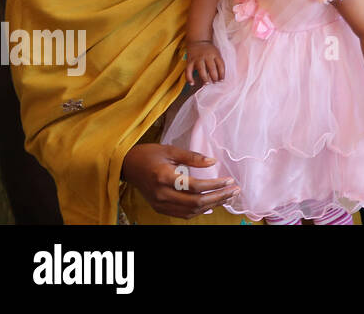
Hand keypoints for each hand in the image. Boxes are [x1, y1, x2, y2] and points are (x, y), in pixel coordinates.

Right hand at [120, 143, 238, 218]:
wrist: (128, 166)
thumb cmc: (149, 155)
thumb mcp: (171, 150)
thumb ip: (192, 157)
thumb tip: (213, 162)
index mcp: (164, 177)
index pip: (194, 186)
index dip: (214, 185)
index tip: (230, 180)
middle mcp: (162, 194)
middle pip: (195, 202)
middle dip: (218, 198)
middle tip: (235, 191)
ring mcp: (160, 204)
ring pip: (190, 211)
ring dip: (212, 205)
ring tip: (228, 197)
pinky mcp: (160, 208)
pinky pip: (183, 214)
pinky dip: (199, 210)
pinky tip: (211, 204)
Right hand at [185, 40, 224, 85]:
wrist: (198, 41)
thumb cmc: (210, 50)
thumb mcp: (217, 54)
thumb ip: (218, 63)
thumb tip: (220, 78)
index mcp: (215, 55)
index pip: (221, 65)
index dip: (222, 73)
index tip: (221, 80)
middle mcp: (207, 56)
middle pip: (212, 67)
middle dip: (214, 76)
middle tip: (215, 82)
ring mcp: (198, 59)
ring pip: (201, 69)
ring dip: (204, 77)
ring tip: (206, 84)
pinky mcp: (189, 61)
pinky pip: (188, 70)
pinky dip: (189, 78)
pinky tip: (192, 83)